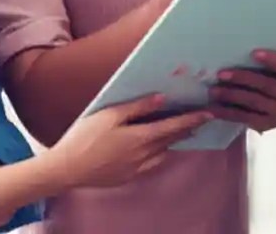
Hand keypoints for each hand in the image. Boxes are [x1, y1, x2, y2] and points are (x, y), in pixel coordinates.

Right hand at [49, 95, 211, 189]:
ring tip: (177, 132)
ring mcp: (136, 169)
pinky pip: (150, 164)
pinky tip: (152, 149)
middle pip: (170, 140)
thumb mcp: (109, 115)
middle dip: (185, 130)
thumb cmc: (84, 137)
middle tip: (198, 121)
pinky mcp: (127, 177)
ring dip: (171, 142)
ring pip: (161, 154)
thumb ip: (137, 107)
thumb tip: (161, 98)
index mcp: (140, 138)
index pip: (173, 126)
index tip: (208, 114)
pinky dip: (157, 153)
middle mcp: (143, 156)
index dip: (192, 119)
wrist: (66, 169)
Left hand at [209, 49, 275, 131]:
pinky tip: (213, 109)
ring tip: (213, 91)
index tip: (254, 53)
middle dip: (243, 79)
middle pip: (268, 86)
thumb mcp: (272, 64)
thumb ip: (263, 59)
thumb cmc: (270, 72)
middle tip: (221, 74)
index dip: (272, 60)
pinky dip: (228, 113)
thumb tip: (238, 49)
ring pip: (256, 102)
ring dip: (232, 96)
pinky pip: (247, 118)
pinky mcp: (268, 124)